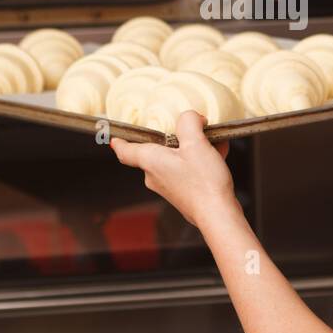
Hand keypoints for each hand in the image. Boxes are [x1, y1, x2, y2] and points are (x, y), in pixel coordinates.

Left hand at [109, 110, 240, 230]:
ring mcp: (168, 187)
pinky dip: (200, 161)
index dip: (120, 141)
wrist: (217, 215)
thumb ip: (189, 122)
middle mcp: (154, 176)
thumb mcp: (196, 143)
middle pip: (157, 150)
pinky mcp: (182, 194)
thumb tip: (190, 118)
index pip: (126, 151)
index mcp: (150, 161)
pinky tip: (218, 155)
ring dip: (193, 149)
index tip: (115, 136)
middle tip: (193, 129)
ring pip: (175, 159)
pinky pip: (187, 170)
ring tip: (213, 143)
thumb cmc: (204, 182)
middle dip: (176, 138)